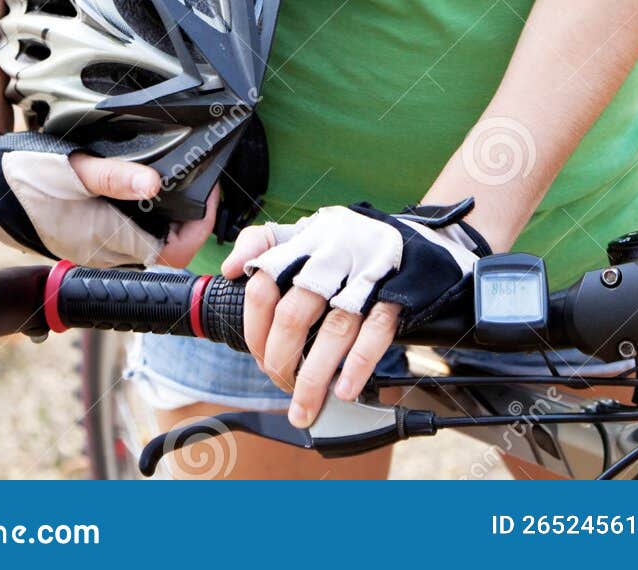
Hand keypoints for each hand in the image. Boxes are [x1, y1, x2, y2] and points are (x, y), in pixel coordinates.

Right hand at [68, 154, 219, 266]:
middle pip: (167, 248)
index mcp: (107, 240)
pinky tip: (149, 189)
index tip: (210, 195)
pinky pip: (130, 235)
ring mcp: (96, 249)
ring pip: (150, 242)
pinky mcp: (89, 239)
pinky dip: (149, 217)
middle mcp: (105, 253)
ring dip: (172, 218)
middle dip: (191, 219)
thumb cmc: (27, 178)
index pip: (174, 253)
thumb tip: (156, 183)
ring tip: (184, 181)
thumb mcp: (74, 169)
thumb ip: (115, 177)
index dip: (200, 228)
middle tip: (203, 181)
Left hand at [221, 214, 402, 429]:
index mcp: (304, 240)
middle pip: (294, 315)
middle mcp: (332, 256)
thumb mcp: (301, 230)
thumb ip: (260, 242)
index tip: (257, 354)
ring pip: (333, 331)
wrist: (408, 236)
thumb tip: (230, 269)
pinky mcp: (396, 294)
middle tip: (280, 382)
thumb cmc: (342, 240)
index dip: (254, 328)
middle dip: (280, 360)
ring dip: (314, 378)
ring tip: (304, 407)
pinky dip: (358, 365)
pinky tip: (343, 390)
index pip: (263, 285)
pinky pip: (376, 333)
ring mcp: (366, 276)